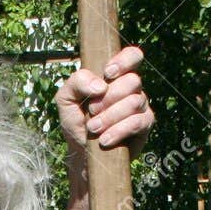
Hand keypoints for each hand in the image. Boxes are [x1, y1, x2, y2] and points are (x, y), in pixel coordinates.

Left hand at [56, 45, 155, 159]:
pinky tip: (105, 139)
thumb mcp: (66, 98)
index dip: (125, 61)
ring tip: (93, 128)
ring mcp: (140, 107)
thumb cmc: (75, 122)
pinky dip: (119, 130)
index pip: (132, 56)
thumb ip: (76, 82)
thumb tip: (100, 85)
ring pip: (135, 102)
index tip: (108, 73)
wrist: (81, 153)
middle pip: (132, 81)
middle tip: (92, 111)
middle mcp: (131, 89)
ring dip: (110, 116)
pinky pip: (138, 122)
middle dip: (109, 98)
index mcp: (115, 76)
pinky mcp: (144, 126)